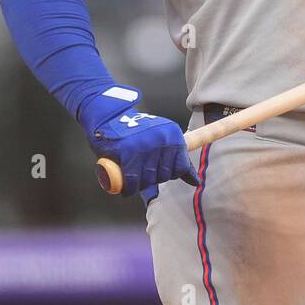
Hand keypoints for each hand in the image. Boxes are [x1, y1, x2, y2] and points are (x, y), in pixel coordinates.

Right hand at [79, 86, 198, 198]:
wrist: (109, 116)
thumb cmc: (135, 131)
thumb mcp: (160, 138)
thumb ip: (176, 157)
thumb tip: (195, 181)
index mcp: (173, 134)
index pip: (181, 166)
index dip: (169, 172)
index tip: (158, 169)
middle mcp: (162, 139)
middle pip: (164, 175)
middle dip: (152, 178)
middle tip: (140, 171)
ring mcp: (145, 146)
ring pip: (148, 180)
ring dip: (139, 184)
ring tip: (132, 176)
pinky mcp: (128, 152)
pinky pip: (132, 181)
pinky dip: (128, 188)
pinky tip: (126, 186)